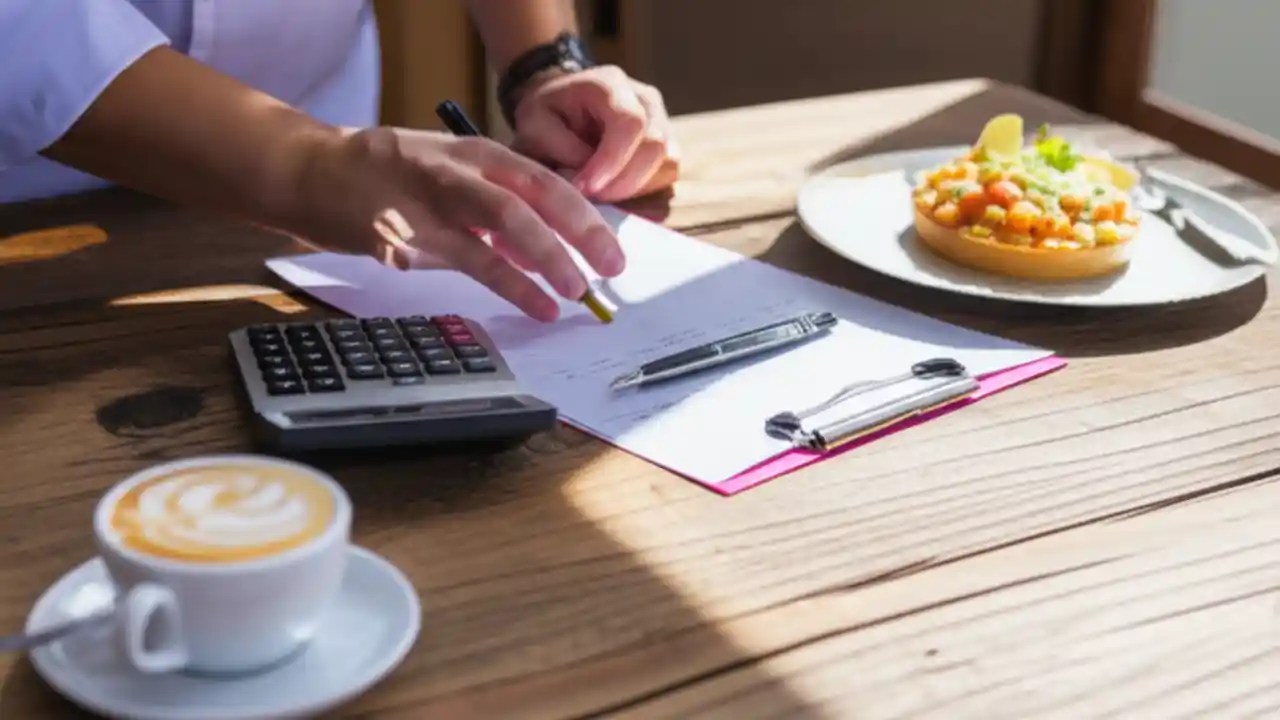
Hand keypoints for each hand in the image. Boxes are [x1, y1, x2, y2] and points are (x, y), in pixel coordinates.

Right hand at [293, 127, 624, 321]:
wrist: (310, 172)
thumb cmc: (387, 178)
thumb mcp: (449, 178)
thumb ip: (494, 211)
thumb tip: (543, 253)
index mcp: (476, 154)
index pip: (545, 182)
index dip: (584, 219)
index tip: (612, 254)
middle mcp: (456, 168)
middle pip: (528, 200)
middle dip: (573, 240)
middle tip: (603, 275)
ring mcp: (426, 197)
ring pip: (496, 226)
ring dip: (540, 262)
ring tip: (568, 296)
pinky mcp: (396, 230)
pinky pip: (455, 259)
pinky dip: (499, 281)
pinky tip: (526, 303)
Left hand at [511, 65, 679, 202]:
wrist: (564, 105)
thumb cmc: (548, 114)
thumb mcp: (535, 125)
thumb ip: (561, 149)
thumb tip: (588, 181)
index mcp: (611, 85)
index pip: (630, 123)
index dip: (612, 161)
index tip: (586, 188)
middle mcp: (646, 100)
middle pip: (656, 148)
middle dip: (622, 184)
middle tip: (591, 199)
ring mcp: (663, 122)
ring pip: (667, 166)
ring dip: (634, 190)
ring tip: (600, 195)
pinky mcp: (667, 146)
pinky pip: (667, 177)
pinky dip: (643, 192)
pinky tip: (615, 192)